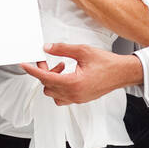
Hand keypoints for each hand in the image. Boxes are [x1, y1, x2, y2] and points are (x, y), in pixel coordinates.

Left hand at [20, 43, 142, 103]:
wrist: (123, 73)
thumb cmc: (107, 63)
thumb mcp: (83, 51)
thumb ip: (63, 49)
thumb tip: (48, 48)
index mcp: (73, 83)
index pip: (45, 78)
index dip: (33, 71)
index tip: (25, 65)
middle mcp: (74, 94)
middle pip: (47, 87)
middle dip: (44, 73)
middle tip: (48, 61)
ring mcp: (77, 99)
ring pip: (53, 94)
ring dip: (52, 81)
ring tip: (61, 68)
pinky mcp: (80, 99)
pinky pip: (62, 98)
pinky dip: (59, 87)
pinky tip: (66, 76)